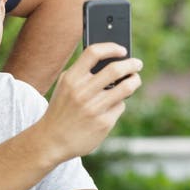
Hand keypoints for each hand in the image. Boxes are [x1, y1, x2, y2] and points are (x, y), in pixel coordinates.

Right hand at [42, 44, 141, 162]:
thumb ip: (83, 73)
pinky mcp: (104, 123)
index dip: (111, 48)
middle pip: (116, 69)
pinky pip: (120, 106)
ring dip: (134, 81)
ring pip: (126, 87)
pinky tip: (111, 107)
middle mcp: (82, 92)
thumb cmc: (61, 110)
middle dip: (132, 64)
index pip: (94, 53)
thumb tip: (113, 60)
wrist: (51, 141)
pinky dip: (118, 104)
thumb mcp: (64, 87)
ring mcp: (94, 108)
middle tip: (137, 64)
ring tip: (134, 80)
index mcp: (71, 79)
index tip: (122, 50)